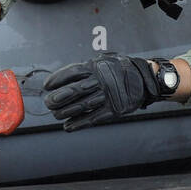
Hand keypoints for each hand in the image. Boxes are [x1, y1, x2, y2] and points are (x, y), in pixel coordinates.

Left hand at [42, 54, 160, 130]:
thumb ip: (82, 70)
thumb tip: (58, 81)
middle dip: (57, 98)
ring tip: (56, 115)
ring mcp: (108, 96)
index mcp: (95, 67)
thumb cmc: (115, 70)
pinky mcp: (114, 109)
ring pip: (82, 106)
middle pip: (74, 90)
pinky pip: (94, 118)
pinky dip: (79, 123)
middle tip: (48, 103)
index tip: (47, 86)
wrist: (143, 78)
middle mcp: (100, 81)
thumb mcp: (100, 63)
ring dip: (65, 112)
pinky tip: (68, 126)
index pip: (71, 72)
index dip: (57, 79)